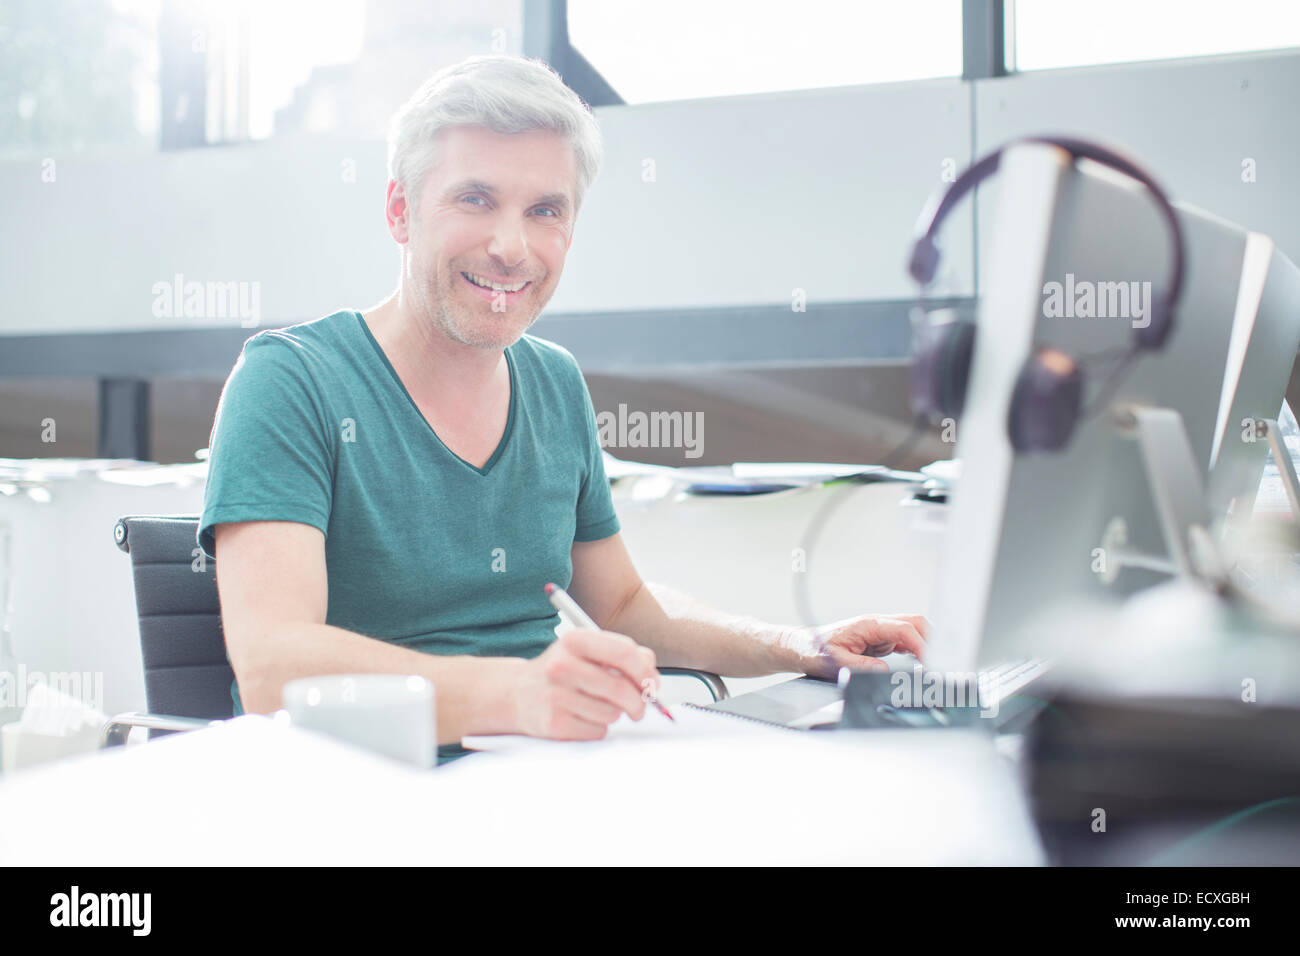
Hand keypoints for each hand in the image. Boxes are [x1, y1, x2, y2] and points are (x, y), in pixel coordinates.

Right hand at [514, 628, 659, 739]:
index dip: (645, 671)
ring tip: (597, 706)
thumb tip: (651, 675)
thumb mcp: (587, 650)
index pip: (624, 652)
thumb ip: (622, 655)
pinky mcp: (554, 722)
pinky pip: (598, 730)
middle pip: (621, 688)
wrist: (518, 692)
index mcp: (574, 640)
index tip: (652, 684)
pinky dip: (599, 727)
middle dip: (638, 702)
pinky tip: (583, 717)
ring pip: (612, 713)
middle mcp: (562, 665)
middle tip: (639, 707)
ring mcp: (556, 695)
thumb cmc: (563, 671)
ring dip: (614, 714)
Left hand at [795, 614, 928, 680]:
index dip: (921, 644)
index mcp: (868, 625)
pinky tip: (921, 663)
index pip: (904, 628)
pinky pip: (905, 641)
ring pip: (913, 631)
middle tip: (940, 663)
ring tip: (934, 665)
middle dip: (931, 640)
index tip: (930, 661)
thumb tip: (884, 670)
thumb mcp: (835, 661)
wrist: (803, 647)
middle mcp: (877, 625)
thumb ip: (861, 666)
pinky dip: (917, 650)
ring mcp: (880, 632)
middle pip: (915, 623)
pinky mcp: (880, 641)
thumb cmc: (815, 649)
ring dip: (926, 645)